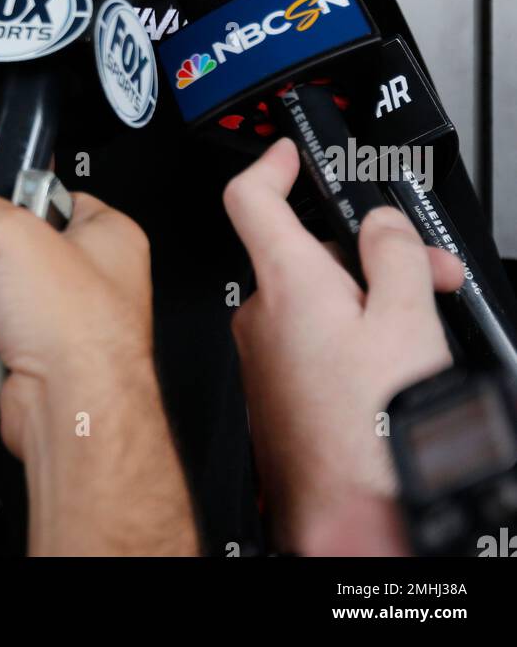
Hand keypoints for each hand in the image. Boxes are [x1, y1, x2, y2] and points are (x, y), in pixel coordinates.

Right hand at [0, 175, 153, 460]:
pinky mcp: (43, 358)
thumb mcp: (12, 237)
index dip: (23, 197)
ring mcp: (72, 322)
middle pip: (27, 247)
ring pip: (8, 294)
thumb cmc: (77, 328)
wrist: (70, 409)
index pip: (60, 197)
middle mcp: (100, 279)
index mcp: (112, 237)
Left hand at [222, 137, 464, 551]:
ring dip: (365, 300)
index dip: (272, 162)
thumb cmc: (370, 433)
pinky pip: (307, 343)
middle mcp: (261, 315)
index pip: (251, 196)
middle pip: (305, 254)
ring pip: (313, 302)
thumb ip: (392, 251)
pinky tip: (388, 366)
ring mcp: (263, 358)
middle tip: (424, 270)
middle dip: (368, 254)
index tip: (290, 151)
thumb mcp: (405, 317)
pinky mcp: (274, 394)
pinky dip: (347, 339)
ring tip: (419, 327)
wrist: (349, 523)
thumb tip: (379, 223)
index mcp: (286, 282)